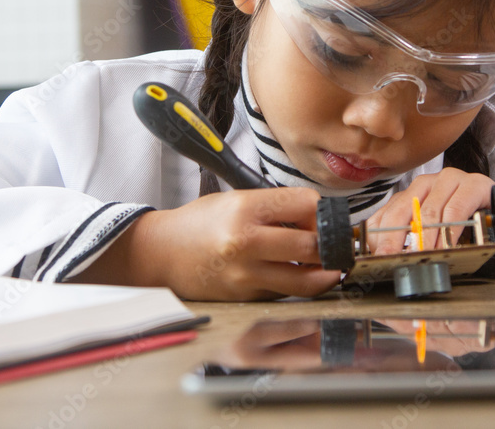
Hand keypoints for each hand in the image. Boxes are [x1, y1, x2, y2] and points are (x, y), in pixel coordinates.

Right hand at [127, 187, 340, 300]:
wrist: (162, 253)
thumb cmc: (200, 223)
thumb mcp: (235, 200)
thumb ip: (275, 207)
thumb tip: (318, 217)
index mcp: (245, 208)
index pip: (306, 203)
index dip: (321, 211)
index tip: (319, 218)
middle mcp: (246, 240)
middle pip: (313, 243)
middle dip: (330, 245)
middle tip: (333, 245)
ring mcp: (245, 272)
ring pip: (306, 279)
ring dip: (325, 274)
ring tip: (330, 268)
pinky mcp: (244, 295)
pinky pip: (285, 293)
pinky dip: (297, 286)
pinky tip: (298, 276)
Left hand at [364, 168, 494, 254]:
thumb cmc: (465, 220)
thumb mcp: (432, 229)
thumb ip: (411, 237)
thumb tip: (387, 255)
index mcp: (413, 192)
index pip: (388, 212)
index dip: (380, 234)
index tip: (378, 255)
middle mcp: (428, 183)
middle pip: (403, 210)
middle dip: (395, 238)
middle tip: (392, 258)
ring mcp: (450, 180)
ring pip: (429, 211)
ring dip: (424, 239)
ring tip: (420, 256)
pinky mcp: (473, 184)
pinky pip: (456, 210)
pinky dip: (449, 231)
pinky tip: (446, 246)